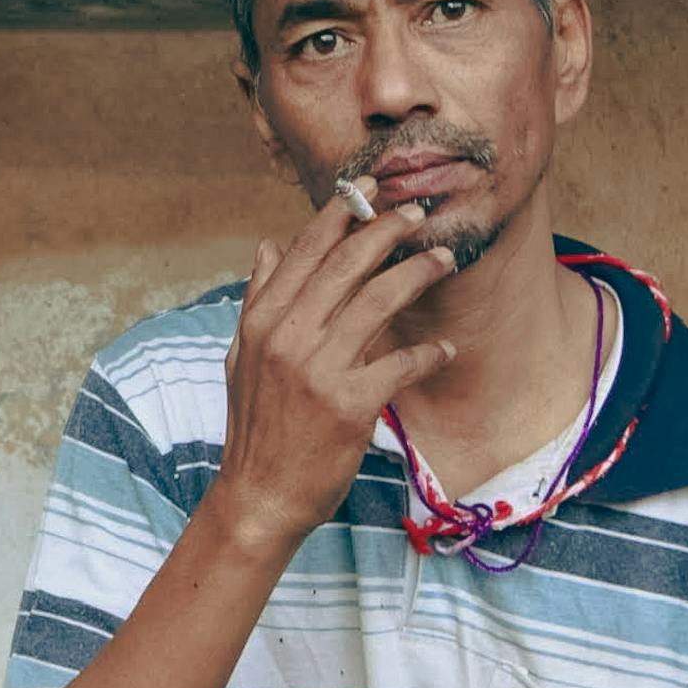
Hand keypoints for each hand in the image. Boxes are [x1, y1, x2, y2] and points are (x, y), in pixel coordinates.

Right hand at [211, 193, 456, 554]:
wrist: (259, 497)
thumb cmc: (256, 429)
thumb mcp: (242, 358)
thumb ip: (259, 300)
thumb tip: (270, 245)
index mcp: (262, 322)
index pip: (305, 253)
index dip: (339, 216)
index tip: (367, 190)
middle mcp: (287, 338)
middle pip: (345, 266)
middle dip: (385, 231)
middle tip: (416, 212)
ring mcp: (317, 370)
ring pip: (376, 302)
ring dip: (416, 275)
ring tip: (444, 259)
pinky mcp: (349, 405)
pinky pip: (399, 363)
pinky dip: (428, 353)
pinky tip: (445, 348)